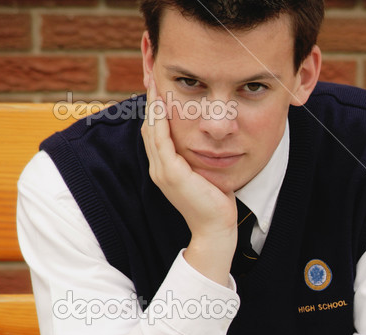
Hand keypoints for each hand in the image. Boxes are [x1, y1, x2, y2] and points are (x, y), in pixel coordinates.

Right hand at [141, 74, 236, 284]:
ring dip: (152, 104)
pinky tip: (162, 104)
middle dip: (150, 100)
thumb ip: (200, 157)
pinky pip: (161, 141)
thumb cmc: (216, 203)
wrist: (216, 229)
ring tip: (153, 81)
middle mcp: (159, 168)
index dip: (155, 108)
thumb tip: (208, 140)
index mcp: (165, 167)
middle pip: (148, 125)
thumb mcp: (206, 174)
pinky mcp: (172, 174)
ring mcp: (162, 171)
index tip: (159, 85)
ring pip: (151, 130)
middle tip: (151, 74)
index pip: (155, 131)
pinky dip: (161, 121)